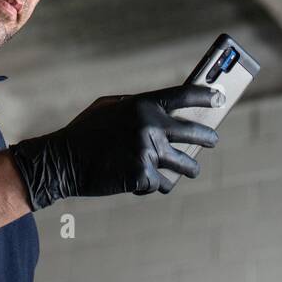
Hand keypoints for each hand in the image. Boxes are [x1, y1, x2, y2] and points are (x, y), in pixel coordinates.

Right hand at [8, 85, 219, 208]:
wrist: (63, 161)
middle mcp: (150, 126)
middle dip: (208, 138)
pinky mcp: (143, 176)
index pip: (183, 96)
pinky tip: (138, 181)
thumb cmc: (86, 131)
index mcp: (142, 104)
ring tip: (190, 170)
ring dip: (189, 168)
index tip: (219, 99)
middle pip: (194, 133)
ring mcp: (148, 152)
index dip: (204, 96)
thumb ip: (139, 107)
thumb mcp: (110, 107)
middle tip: (213, 140)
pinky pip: (160, 183)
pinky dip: (151, 185)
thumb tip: (166, 112)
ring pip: (185, 165)